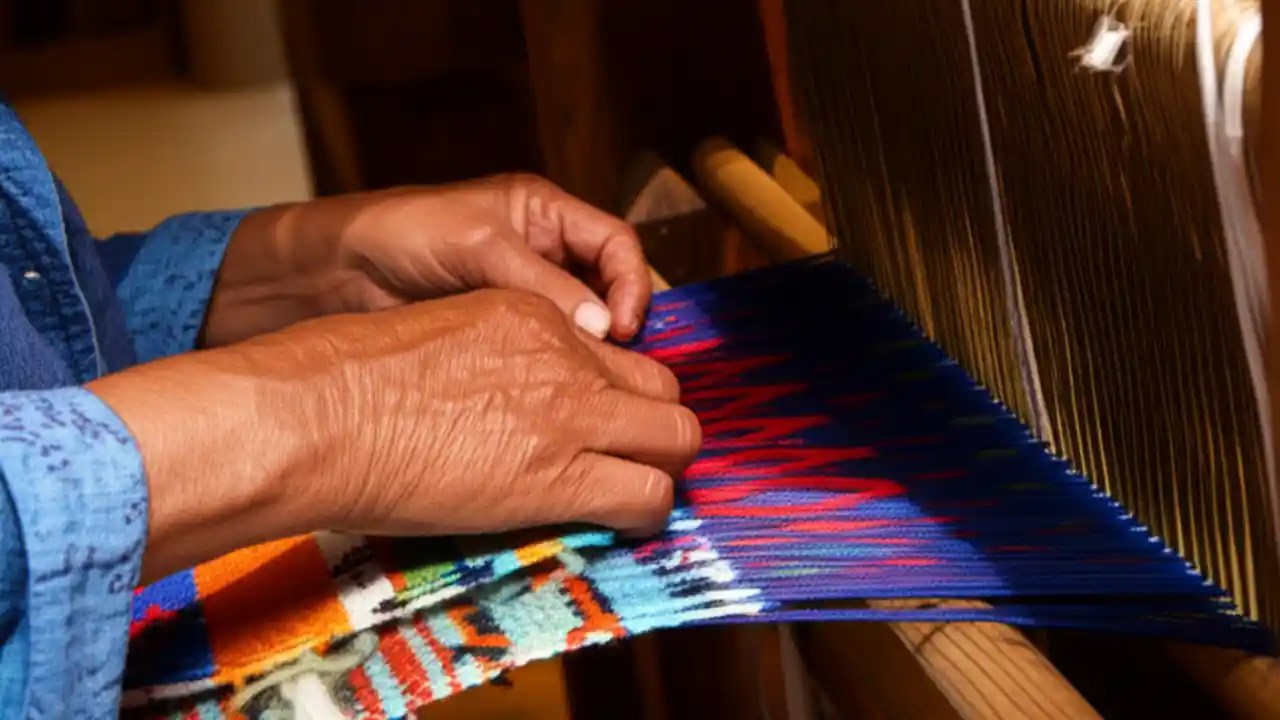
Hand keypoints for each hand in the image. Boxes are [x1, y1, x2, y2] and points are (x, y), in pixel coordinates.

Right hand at [89, 289, 699, 580]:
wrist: (321, 413)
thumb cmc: (345, 380)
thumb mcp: (436, 339)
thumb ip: (487, 360)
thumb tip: (497, 405)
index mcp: (530, 313)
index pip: (615, 352)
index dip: (619, 394)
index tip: (604, 422)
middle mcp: (565, 354)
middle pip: (664, 389)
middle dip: (657, 428)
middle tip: (633, 459)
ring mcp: (570, 412)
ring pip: (677, 439)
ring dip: (662, 469)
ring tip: (633, 495)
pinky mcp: (560, 474)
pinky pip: (646, 496)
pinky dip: (645, 514)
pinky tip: (621, 524)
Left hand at [203, 174, 650, 346]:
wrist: (330, 272)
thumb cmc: (398, 233)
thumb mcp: (476, 244)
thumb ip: (541, 283)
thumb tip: (600, 330)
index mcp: (545, 215)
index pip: (617, 245)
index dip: (631, 284)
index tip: (622, 327)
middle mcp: (543, 255)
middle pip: (609, 290)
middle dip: (618, 326)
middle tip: (615, 367)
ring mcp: (522, 298)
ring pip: (581, 330)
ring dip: (588, 358)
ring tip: (585, 389)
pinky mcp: (500, 337)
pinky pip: (544, 355)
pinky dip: (554, 374)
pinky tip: (550, 397)